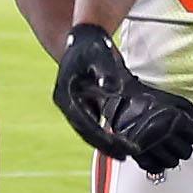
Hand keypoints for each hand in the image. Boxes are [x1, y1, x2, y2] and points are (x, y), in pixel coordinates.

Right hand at [53, 23, 192, 176]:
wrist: (86, 38)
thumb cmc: (91, 45)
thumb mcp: (99, 55)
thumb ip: (106, 71)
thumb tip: (111, 89)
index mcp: (65, 95)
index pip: (84, 124)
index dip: (102, 139)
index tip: (119, 148)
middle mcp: (67, 103)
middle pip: (86, 132)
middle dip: (106, 145)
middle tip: (126, 155)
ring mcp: (74, 105)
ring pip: (89, 131)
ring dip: (107, 142)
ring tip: (127, 151)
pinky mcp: (84, 104)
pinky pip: (94, 124)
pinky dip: (107, 132)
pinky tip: (122, 138)